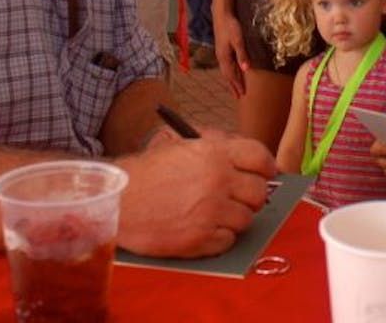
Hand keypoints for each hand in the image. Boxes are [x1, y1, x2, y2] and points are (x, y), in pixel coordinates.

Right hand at [116, 129, 275, 256]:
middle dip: (251, 196)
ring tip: (214, 214)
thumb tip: (248, 160)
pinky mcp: (200, 238)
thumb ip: (216, 147)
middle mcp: (217, 180)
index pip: (259, 157)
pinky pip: (228, 240)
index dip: (266, 166)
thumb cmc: (148, 173)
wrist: (119, 200)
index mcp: (214, 153)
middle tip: (238, 198)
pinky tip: (203, 228)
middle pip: (259, 192)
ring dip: (234, 218)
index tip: (265, 174)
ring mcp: (210, 211)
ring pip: (246, 219)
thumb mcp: (182, 145)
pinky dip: (220, 237)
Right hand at [213, 11, 248, 97]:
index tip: (242, 95)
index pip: (231, 75)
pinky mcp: (222, 48)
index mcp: (224, 57)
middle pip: (227, 75)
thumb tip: (246, 70)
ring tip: (234, 87)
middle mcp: (221, 57)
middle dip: (232, 86)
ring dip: (230, 79)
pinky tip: (232, 70)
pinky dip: (229, 71)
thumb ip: (242, 55)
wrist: (221, 14)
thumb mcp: (238, 40)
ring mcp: (220, 52)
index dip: (237, 85)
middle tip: (237, 96)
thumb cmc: (231, 26)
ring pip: (225, 70)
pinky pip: (226, 64)